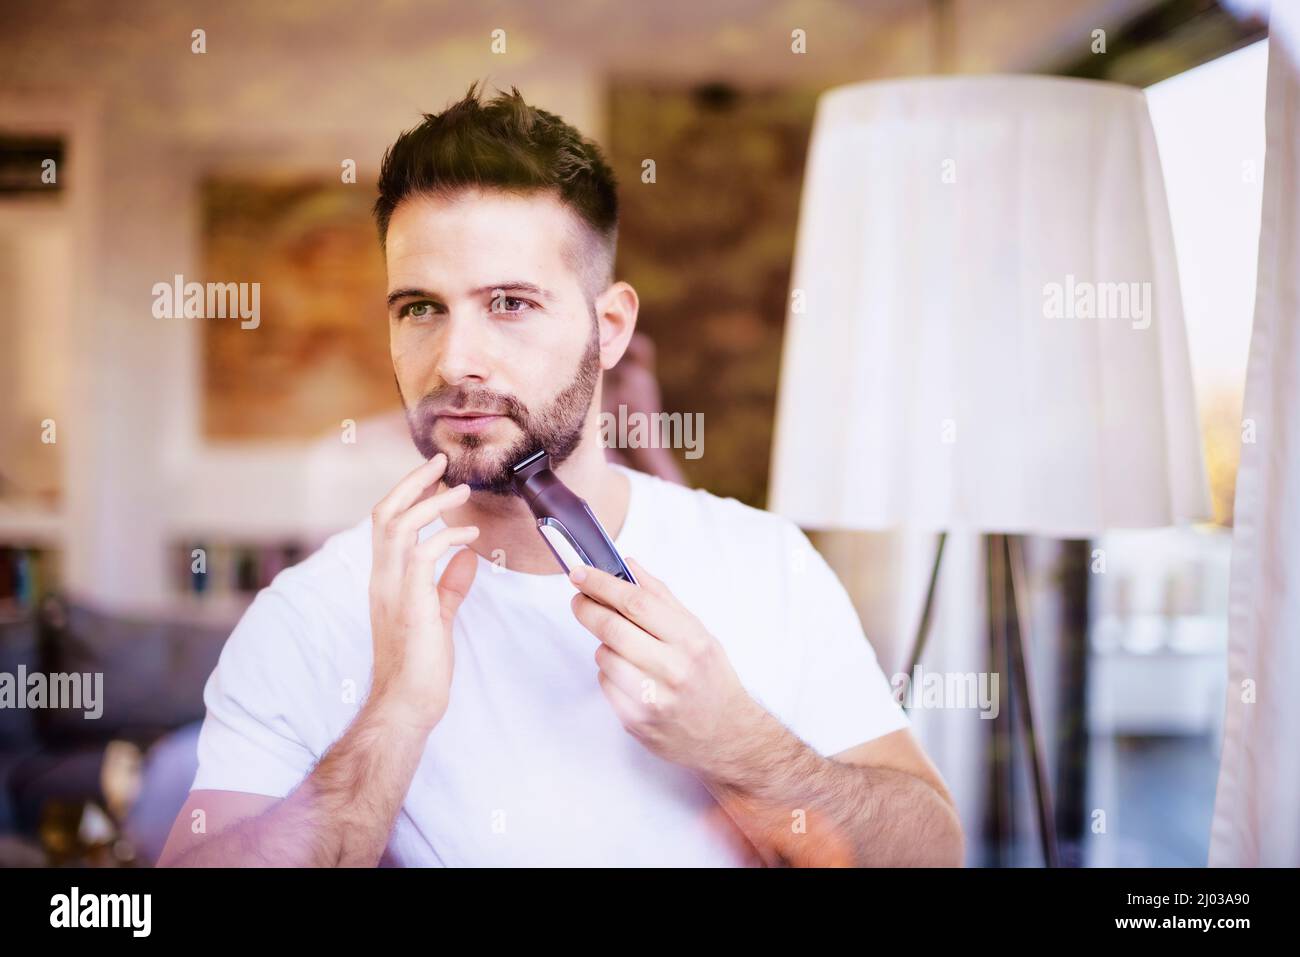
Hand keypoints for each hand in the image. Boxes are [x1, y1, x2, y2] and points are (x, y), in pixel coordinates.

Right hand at [367, 453, 478, 731]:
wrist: (409, 705)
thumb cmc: (421, 666)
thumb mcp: (437, 615)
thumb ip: (449, 585)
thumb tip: (467, 556)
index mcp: (385, 580)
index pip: (386, 523)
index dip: (407, 494)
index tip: (434, 474)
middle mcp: (382, 580)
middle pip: (384, 514)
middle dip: (411, 483)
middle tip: (440, 462)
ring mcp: (392, 591)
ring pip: (399, 527)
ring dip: (432, 503)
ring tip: (462, 491)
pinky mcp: (411, 605)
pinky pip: (423, 556)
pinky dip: (447, 538)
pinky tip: (470, 537)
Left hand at [569, 558, 764, 775]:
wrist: (726, 735)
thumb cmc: (711, 679)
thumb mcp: (699, 633)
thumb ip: (662, 598)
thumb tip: (629, 566)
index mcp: (690, 641)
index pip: (637, 603)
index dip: (603, 584)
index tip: (581, 574)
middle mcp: (673, 669)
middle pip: (612, 627)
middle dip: (586, 607)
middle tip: (579, 600)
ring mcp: (652, 698)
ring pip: (604, 655)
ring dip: (603, 645)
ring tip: (622, 647)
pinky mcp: (635, 721)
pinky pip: (604, 683)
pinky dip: (609, 673)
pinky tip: (628, 675)